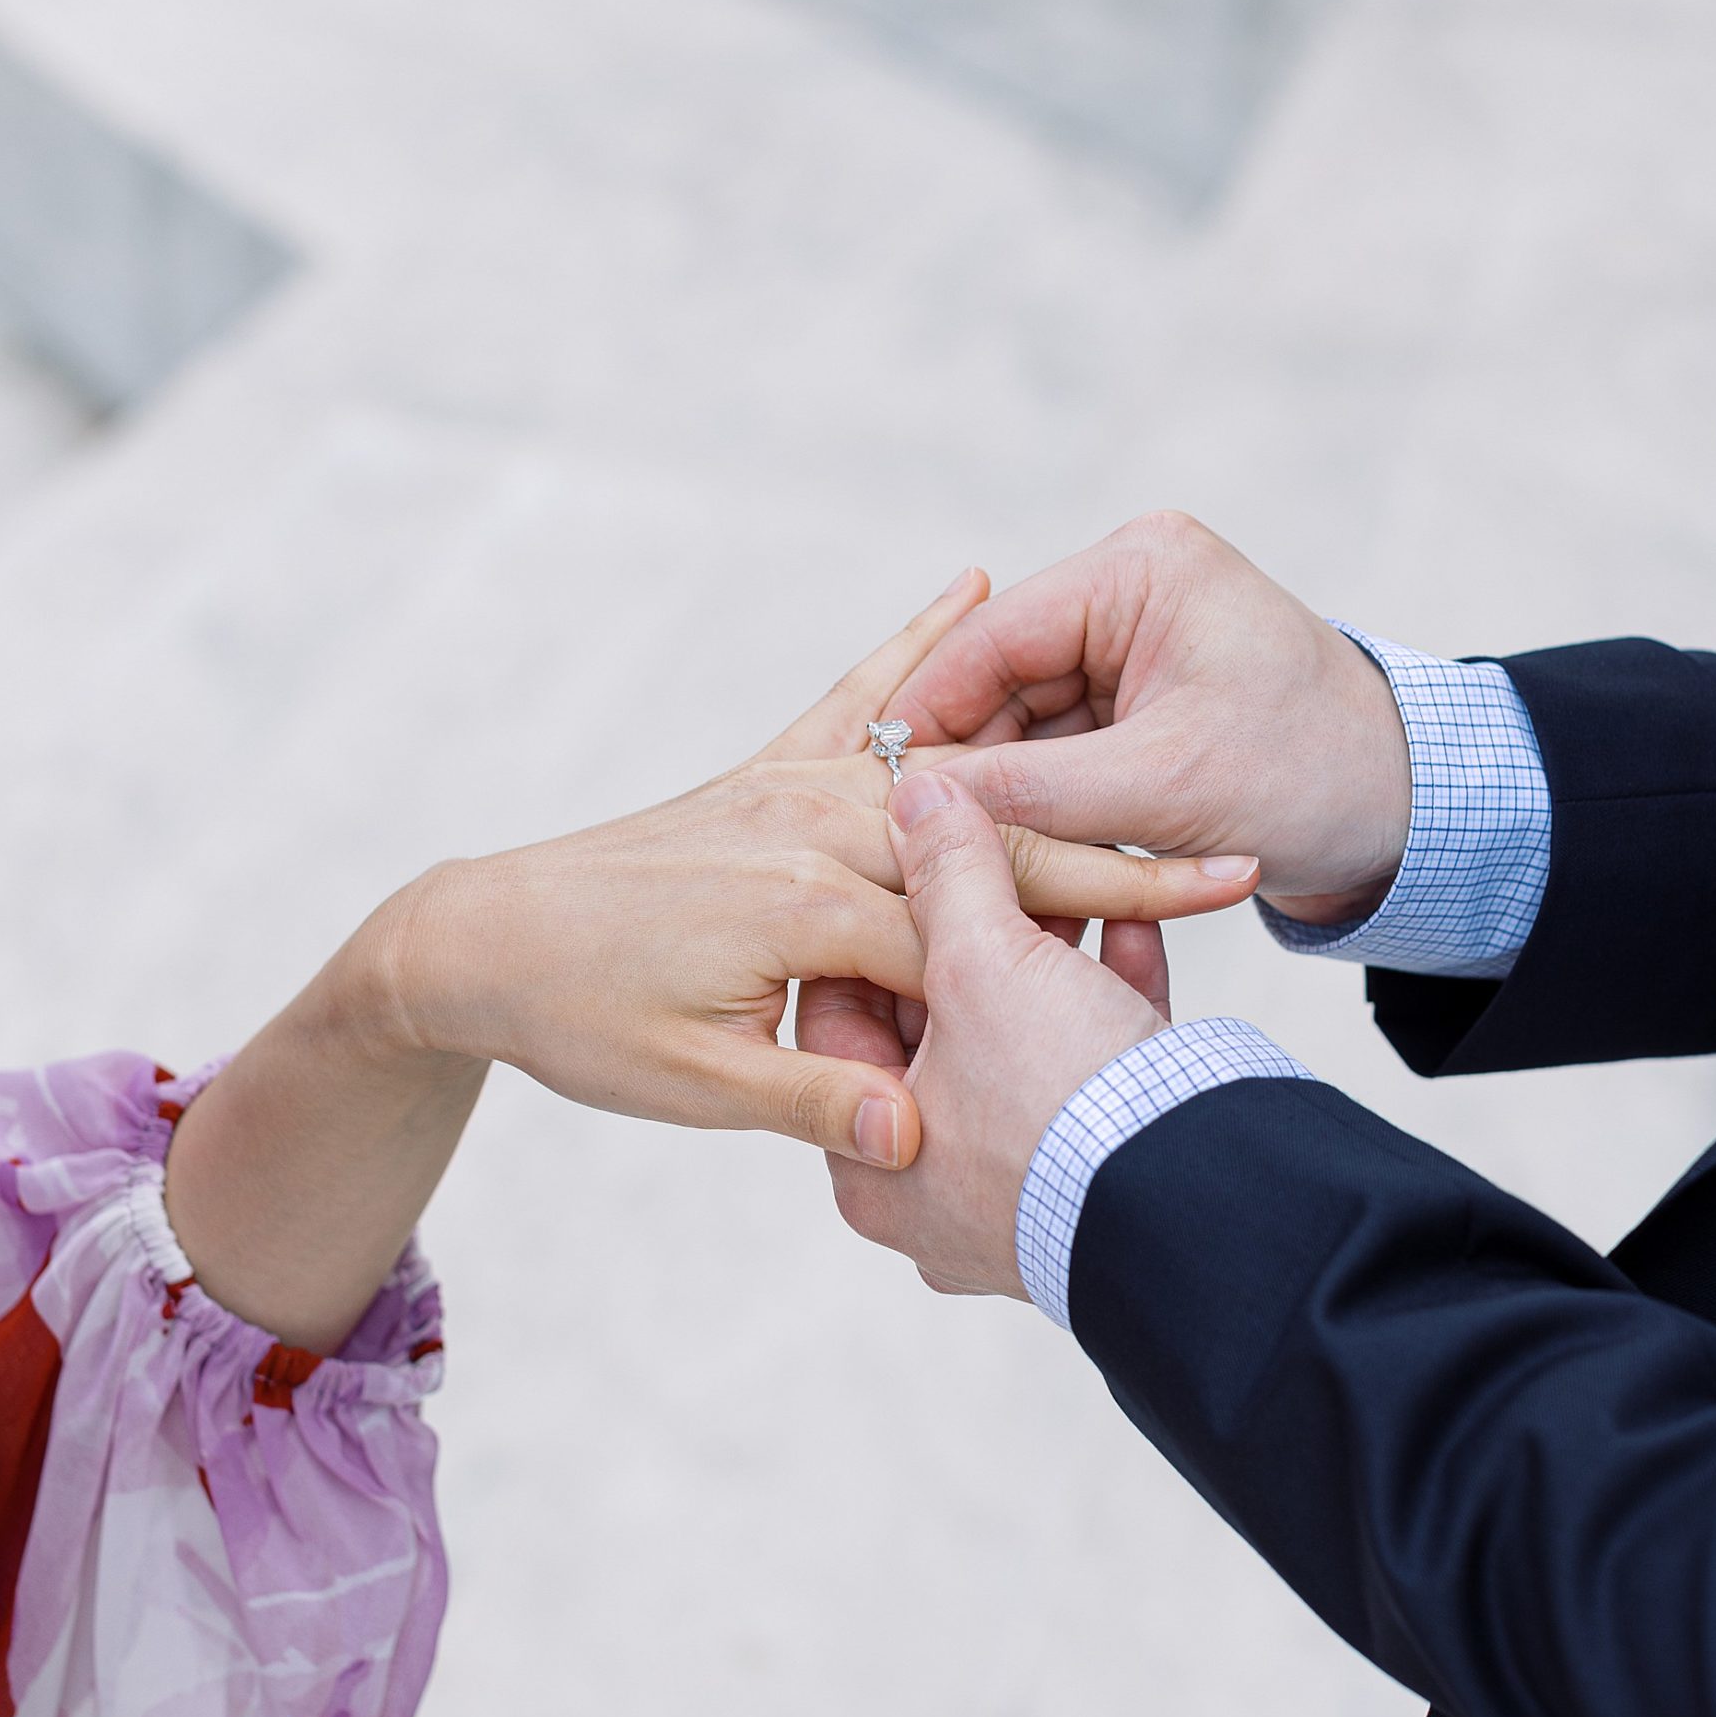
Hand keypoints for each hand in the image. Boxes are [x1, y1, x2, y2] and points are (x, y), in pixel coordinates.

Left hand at [363, 567, 1256, 1164]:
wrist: (481, 939)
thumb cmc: (582, 1020)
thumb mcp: (689, 1084)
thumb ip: (812, 1097)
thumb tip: (919, 1131)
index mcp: (805, 908)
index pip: (985, 925)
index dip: (1106, 923)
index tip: (1212, 911)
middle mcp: (810, 827)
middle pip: (998, 844)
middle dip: (1121, 850)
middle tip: (1234, 848)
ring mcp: (790, 786)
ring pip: (955, 774)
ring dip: (1060, 772)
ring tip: (1162, 760)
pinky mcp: (767, 771)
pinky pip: (859, 697)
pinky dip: (916, 643)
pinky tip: (975, 585)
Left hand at [798, 772, 1172, 1296]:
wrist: (1210, 1209)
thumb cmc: (1064, 1108)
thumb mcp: (983, 968)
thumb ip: (946, 874)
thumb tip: (914, 795)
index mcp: (875, 1164)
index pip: (847, 1015)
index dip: (878, 917)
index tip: (912, 848)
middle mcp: (939, 1193)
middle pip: (943, 1027)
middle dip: (983, 934)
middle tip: (1000, 852)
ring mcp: (1029, 1191)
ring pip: (1027, 1042)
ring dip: (1055, 953)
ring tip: (1084, 876)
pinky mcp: (1113, 1177)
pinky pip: (1096, 1069)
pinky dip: (1111, 993)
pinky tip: (1135, 922)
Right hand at [881, 510, 1411, 925]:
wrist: (1413, 816)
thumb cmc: (1313, 778)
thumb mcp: (1164, 788)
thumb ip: (1035, 794)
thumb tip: (911, 802)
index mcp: (1143, 570)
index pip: (998, 637)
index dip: (927, 713)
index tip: (868, 783)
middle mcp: (1129, 591)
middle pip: (1001, 681)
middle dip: (962, 762)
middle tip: (897, 839)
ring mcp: (1132, 647)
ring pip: (1022, 725)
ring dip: (997, 792)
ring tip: (944, 859)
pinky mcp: (1138, 703)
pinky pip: (1059, 751)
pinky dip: (1037, 805)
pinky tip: (999, 856)